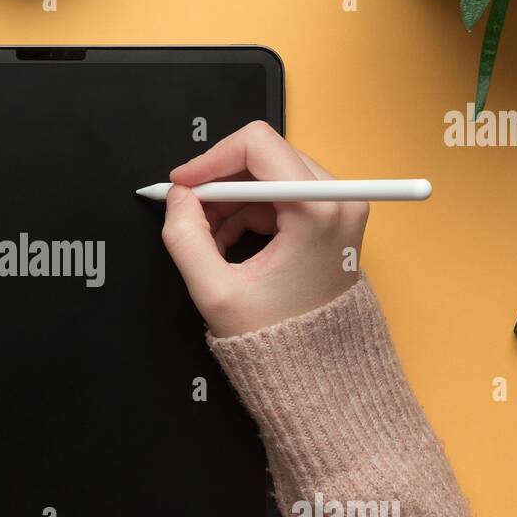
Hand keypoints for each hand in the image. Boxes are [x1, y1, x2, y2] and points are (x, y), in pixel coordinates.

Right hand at [160, 121, 368, 337]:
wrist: (317, 371)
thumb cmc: (278, 339)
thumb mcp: (215, 291)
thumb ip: (186, 237)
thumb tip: (177, 198)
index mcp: (317, 210)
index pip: (257, 145)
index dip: (210, 160)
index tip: (183, 184)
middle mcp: (338, 200)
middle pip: (264, 157)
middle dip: (219, 185)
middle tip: (191, 216)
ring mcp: (339, 207)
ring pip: (268, 176)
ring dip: (230, 202)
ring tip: (210, 243)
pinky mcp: (332, 218)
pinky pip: (280, 195)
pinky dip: (248, 212)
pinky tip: (229, 244)